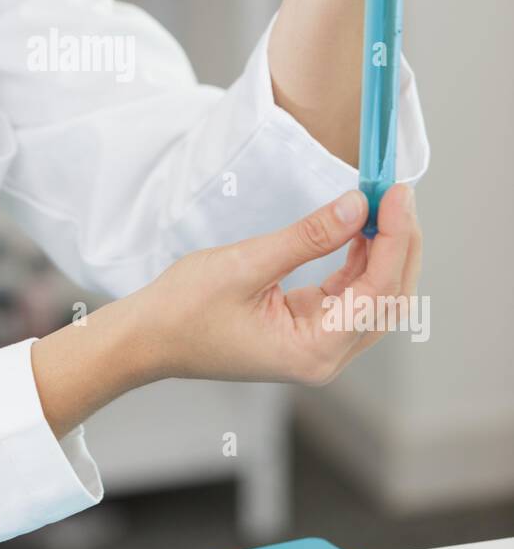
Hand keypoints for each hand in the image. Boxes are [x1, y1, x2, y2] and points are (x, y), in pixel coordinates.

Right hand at [134, 184, 420, 385]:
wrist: (149, 337)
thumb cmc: (185, 310)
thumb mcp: (247, 264)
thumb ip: (308, 237)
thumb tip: (358, 206)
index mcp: (313, 351)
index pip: (378, 292)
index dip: (395, 239)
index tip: (398, 194)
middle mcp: (325, 356)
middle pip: (388, 298)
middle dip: (399, 243)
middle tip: (397, 192)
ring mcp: (318, 345)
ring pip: (375, 297)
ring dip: (383, 250)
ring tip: (383, 203)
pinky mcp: (308, 329)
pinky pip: (351, 294)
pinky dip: (361, 259)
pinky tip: (360, 228)